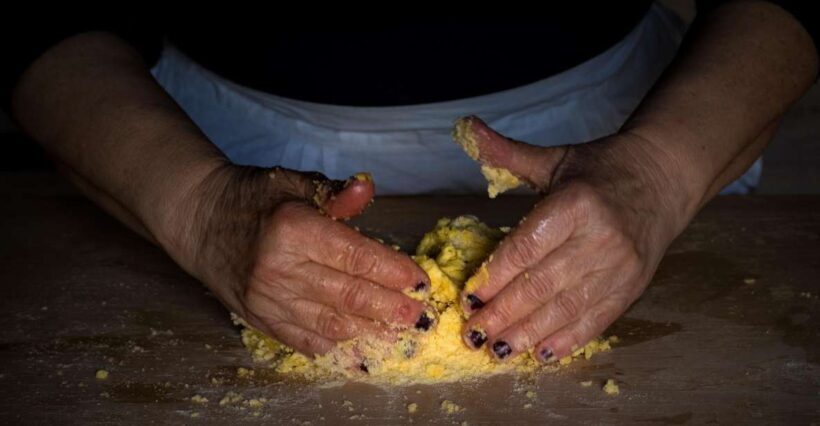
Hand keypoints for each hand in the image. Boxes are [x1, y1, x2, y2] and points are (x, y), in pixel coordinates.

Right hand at [164, 165, 431, 357]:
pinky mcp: (260, 319)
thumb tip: (367, 190)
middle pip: (348, 296)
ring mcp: (269, 300)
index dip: (392, 271)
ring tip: (399, 337)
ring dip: (370, 333)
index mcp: (294, 230)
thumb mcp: (292, 181)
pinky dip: (335, 350)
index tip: (418, 281)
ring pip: (330, 324)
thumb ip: (334, 192)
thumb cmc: (252, 197)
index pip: (355, 256)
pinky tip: (360, 354)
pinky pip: (303, 341)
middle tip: (419, 317)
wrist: (198, 219)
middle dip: (389, 309)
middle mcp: (281, 269)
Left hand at [456, 117, 692, 361]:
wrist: (664, 179)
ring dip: (527, 334)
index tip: (468, 296)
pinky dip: (566, 340)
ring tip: (496, 351)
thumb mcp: (554, 159)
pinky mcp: (632, 288)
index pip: (526, 247)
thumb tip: (465, 127)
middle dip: (503, 313)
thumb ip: (506, 153)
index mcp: (576, 204)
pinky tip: (539, 354)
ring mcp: (619, 268)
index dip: (495, 276)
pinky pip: (595, 321)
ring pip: (565, 309)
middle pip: (541, 285)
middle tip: (472, 333)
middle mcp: (600, 238)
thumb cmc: (600, 171)